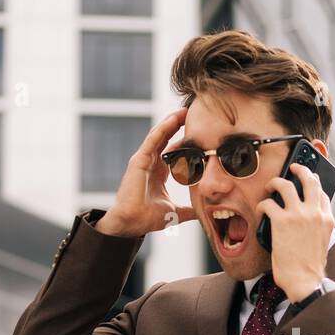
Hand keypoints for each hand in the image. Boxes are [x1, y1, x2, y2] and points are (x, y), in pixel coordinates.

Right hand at [94, 107, 196, 236]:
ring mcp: (143, 160)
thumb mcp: (175, 212)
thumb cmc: (147, 218)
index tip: (199, 131)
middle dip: (178, 125)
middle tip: (193, 113)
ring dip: (171, 122)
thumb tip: (202, 213)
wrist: (132, 223)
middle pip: (166, 138)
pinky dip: (162, 129)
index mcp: (159, 172)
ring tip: (185, 111)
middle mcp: (151, 163)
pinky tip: (173, 119)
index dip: (184, 140)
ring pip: (159, 135)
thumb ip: (188, 210)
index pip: (173, 149)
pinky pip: (152, 140)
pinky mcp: (138, 160)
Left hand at [255, 163, 334, 302]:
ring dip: (275, 182)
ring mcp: (299, 215)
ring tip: (269, 186)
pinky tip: (259, 211)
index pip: (322, 194)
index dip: (314, 185)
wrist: (305, 281)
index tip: (308, 182)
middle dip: (300, 169)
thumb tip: (305, 225)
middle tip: (292, 167)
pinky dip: (261, 205)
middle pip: (309, 180)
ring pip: (286, 185)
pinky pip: (268, 204)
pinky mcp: (282, 221)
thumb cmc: (310, 269)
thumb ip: (317, 230)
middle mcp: (315, 213)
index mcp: (327, 220)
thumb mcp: (321, 245)